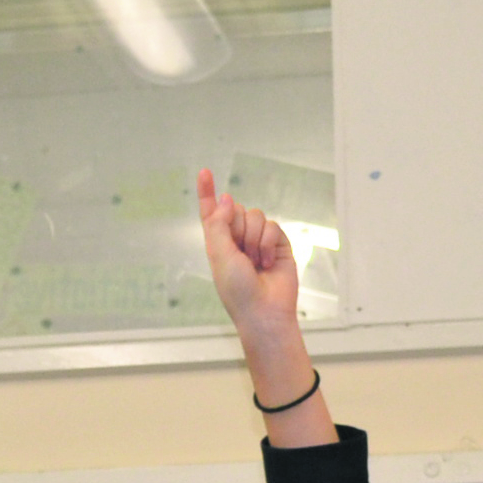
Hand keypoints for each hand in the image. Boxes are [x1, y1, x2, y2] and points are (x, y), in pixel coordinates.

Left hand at [199, 166, 301, 337]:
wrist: (265, 310)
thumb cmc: (237, 290)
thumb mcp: (219, 255)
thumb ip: (218, 224)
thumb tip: (226, 198)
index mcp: (217, 242)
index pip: (211, 212)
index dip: (207, 192)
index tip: (204, 172)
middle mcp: (237, 238)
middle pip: (236, 209)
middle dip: (238, 227)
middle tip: (240, 252)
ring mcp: (258, 240)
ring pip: (256, 215)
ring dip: (254, 238)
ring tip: (255, 262)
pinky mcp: (278, 243)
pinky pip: (272, 226)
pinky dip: (268, 243)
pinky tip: (268, 263)